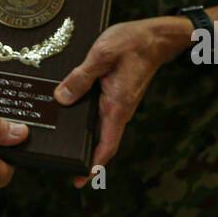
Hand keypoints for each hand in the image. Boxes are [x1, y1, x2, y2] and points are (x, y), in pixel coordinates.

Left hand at [54, 17, 190, 187]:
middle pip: (103, 141)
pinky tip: (75, 116)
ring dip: (88, 140)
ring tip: (66, 145)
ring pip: (102, 129)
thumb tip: (62, 98)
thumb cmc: (132, 43)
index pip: (107, 145)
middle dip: (86, 156)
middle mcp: (120, 109)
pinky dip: (91, 122)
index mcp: (117, 105)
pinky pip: (103, 115)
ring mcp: (120, 104)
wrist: (155, 36)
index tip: (80, 179)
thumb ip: (81, 77)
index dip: (94, 166)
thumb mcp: (102, 54)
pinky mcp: (119, 95)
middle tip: (64, 166)